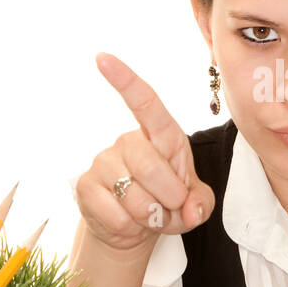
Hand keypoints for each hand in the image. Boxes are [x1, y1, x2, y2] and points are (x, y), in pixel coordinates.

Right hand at [72, 52, 215, 251]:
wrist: (135, 229)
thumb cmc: (167, 202)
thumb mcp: (194, 203)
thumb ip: (201, 202)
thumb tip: (191, 206)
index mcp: (160, 136)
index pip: (144, 102)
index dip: (126, 80)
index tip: (102, 57)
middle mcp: (128, 142)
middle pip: (150, 165)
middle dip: (169, 197)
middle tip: (170, 209)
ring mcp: (103, 162)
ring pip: (134, 196)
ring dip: (150, 217)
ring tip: (149, 216)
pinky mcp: (86, 187)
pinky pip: (116, 215)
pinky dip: (130, 228)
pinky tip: (128, 222)